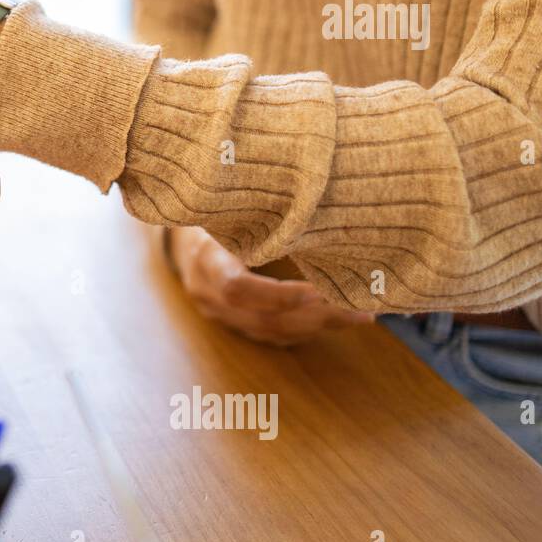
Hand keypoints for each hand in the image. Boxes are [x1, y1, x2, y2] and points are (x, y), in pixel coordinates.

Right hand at [167, 226, 372, 346]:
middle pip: (262, 318)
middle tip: (360, 310)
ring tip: (358, 316)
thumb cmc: (214, 211)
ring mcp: (216, 313)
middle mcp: (206, 293)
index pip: (238, 288)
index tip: (319, 290)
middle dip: (315, 316)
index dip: (278, 295)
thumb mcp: (231, 206)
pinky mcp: (229, 322)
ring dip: (316, 326)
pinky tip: (332, 320)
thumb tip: (317, 211)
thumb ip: (261, 216)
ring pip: (269, 331)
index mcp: (205, 258)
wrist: (181, 235)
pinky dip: (302, 330)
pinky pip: (268, 335)